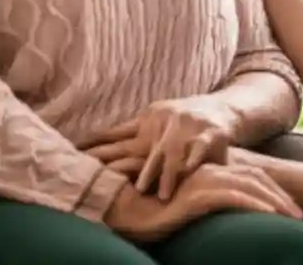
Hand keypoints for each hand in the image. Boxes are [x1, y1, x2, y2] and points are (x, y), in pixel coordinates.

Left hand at [88, 97, 238, 200]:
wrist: (223, 109)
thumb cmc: (182, 120)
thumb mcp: (155, 122)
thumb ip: (130, 135)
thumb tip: (91, 150)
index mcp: (147, 121)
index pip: (118, 134)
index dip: (99, 145)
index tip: (79, 156)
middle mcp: (165, 121)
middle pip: (147, 149)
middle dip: (138, 169)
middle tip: (128, 188)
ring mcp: (188, 125)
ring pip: (173, 151)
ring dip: (166, 173)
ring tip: (161, 194)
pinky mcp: (211, 133)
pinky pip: (200, 147)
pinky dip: (194, 159)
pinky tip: (189, 170)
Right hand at [105, 162, 302, 242]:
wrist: (123, 206)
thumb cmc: (151, 209)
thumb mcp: (186, 206)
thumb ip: (204, 202)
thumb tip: (223, 213)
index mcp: (210, 173)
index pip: (249, 178)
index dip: (272, 190)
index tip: (289, 207)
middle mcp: (210, 172)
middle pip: (256, 179)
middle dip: (281, 196)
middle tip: (300, 214)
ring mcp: (205, 181)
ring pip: (250, 187)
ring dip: (275, 201)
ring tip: (294, 217)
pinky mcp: (198, 194)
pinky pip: (233, 197)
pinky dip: (255, 204)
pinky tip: (271, 215)